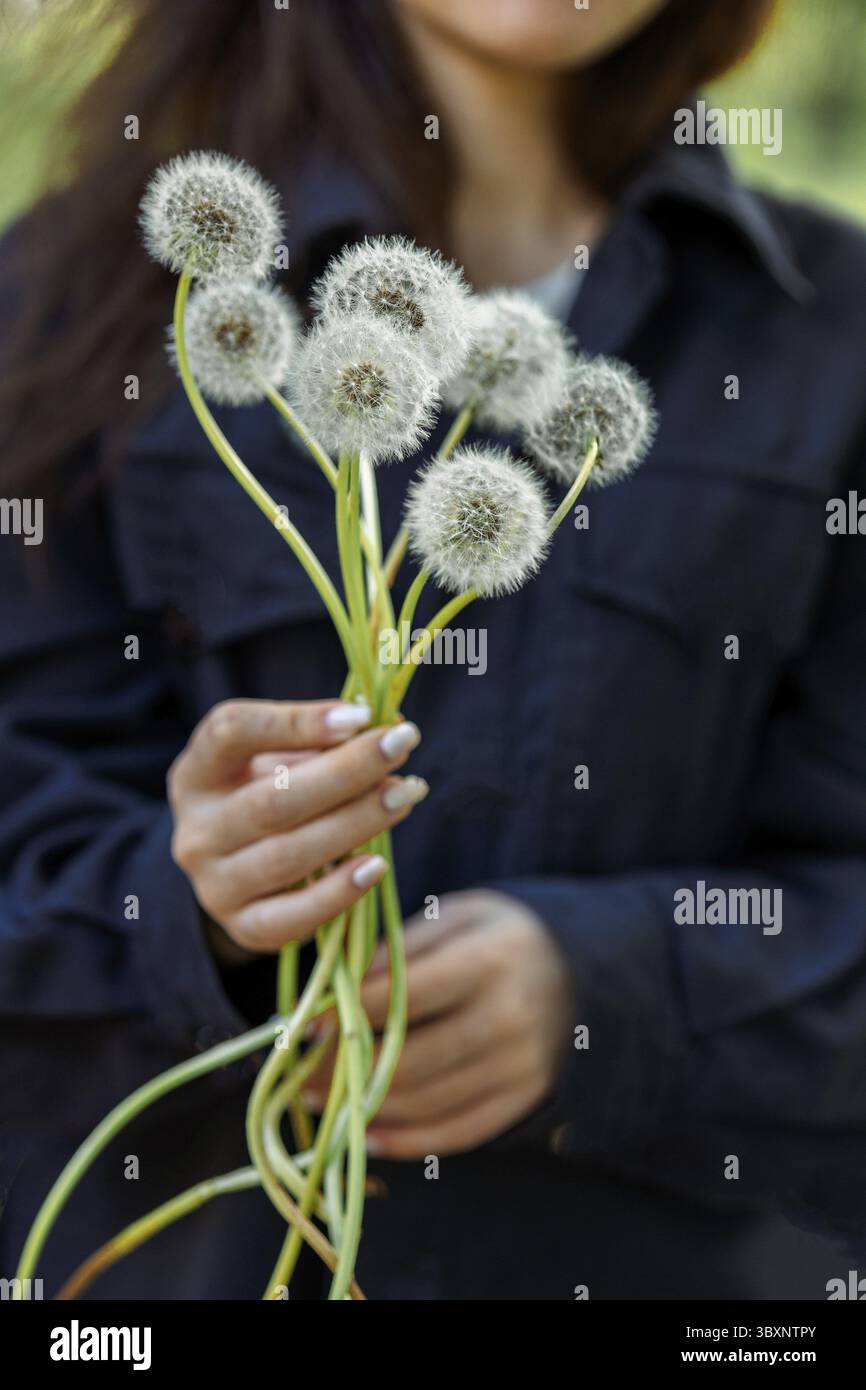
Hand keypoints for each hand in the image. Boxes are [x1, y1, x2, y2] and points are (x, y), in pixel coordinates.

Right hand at [167, 698, 426, 961]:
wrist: (237, 870)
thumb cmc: (268, 796)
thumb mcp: (277, 759)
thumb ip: (321, 741)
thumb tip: (389, 724)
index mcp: (198, 773)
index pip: (232, 732)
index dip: (296, 722)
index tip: (360, 716)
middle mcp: (196, 831)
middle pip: (270, 801)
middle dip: (346, 772)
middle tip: (401, 745)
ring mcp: (215, 886)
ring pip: (287, 856)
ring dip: (355, 823)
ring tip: (405, 795)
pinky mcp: (245, 927)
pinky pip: (292, 917)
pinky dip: (337, 893)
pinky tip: (377, 865)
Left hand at [304, 890, 571, 1156]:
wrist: (581, 966)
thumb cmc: (498, 934)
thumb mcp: (454, 919)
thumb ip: (395, 952)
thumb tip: (328, 995)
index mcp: (491, 958)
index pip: (404, 997)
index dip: (346, 1015)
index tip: (302, 1024)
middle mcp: (511, 1016)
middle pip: (411, 1059)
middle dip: (344, 1071)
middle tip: (299, 1074)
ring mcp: (523, 1064)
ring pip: (428, 1101)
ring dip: (365, 1107)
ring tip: (320, 1100)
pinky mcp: (527, 1098)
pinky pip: (459, 1131)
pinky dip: (409, 1138)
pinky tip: (369, 1131)